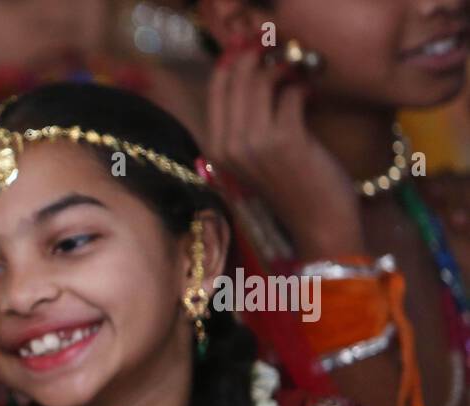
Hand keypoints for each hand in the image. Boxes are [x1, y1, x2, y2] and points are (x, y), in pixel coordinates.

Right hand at [207, 42, 364, 258]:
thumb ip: (244, 126)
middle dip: (260, 60)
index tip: (254, 54)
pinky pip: (291, 94)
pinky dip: (303, 88)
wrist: (316, 223)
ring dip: (283, 71)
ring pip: (262, 83)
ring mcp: (255, 144)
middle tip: (280, 58)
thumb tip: (251, 78)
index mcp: (216, 150)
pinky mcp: (286, 140)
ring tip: (296, 75)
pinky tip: (309, 94)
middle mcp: (229, 146)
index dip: (234, 63)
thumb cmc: (291, 189)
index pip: (216, 90)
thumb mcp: (254, 159)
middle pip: (238, 80)